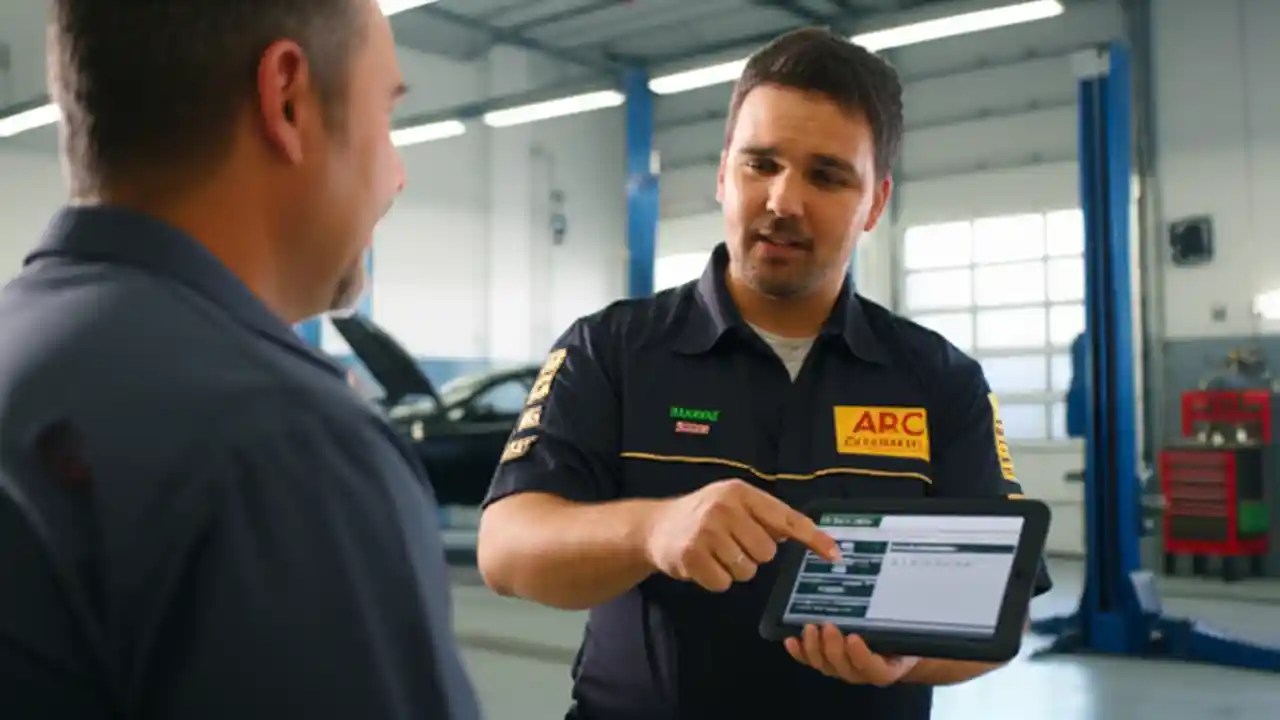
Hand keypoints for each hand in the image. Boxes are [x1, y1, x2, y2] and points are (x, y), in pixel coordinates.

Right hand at [643, 479, 839, 592]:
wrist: (654, 527)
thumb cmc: (702, 516)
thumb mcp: (732, 504)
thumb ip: (765, 516)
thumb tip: (800, 534)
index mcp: (740, 493)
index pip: (786, 518)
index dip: (813, 538)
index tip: (835, 554)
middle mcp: (724, 508)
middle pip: (767, 552)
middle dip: (753, 555)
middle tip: (731, 545)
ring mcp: (706, 532)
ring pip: (747, 570)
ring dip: (734, 569)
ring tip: (715, 553)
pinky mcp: (692, 556)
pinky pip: (724, 583)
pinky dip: (716, 580)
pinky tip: (703, 564)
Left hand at [785, 624, 919, 686]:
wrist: (898, 651)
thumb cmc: (902, 637)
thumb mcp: (908, 631)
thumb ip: (901, 621)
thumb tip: (899, 596)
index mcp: (885, 668)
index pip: (871, 667)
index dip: (860, 654)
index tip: (853, 637)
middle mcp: (860, 672)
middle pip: (842, 665)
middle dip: (832, 645)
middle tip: (828, 625)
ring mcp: (841, 668)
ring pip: (823, 664)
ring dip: (813, 647)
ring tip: (809, 628)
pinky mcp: (827, 661)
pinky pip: (810, 660)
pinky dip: (799, 652)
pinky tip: (790, 640)